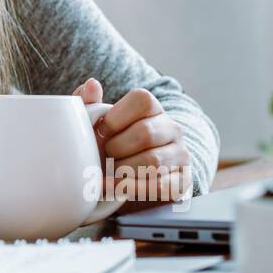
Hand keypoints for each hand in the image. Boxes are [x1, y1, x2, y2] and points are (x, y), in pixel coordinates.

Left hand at [72, 78, 191, 210]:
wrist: (133, 176)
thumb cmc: (113, 144)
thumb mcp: (99, 125)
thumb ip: (90, 104)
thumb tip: (91, 84)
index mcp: (153, 108)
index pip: (142, 100)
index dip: (115, 118)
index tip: (100, 132)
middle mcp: (172, 128)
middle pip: (145, 133)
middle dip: (116, 148)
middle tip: (104, 155)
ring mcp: (180, 155)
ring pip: (153, 161)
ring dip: (123, 170)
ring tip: (109, 173)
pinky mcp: (181, 181)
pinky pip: (160, 186)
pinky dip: (133, 189)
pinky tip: (117, 188)